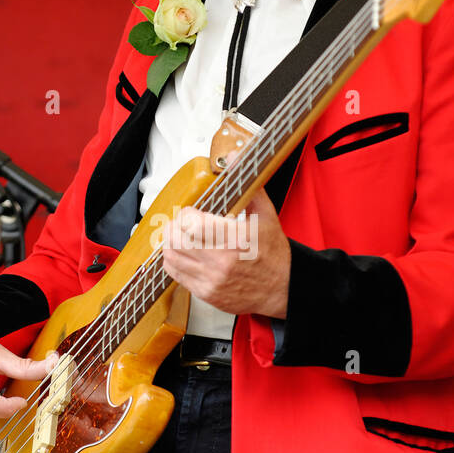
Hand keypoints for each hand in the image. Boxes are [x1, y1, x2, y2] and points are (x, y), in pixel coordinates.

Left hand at [160, 184, 290, 318]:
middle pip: (175, 240)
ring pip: (171, 257)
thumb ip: (248, 187)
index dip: (186, 213)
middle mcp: (221, 262)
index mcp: (235, 239)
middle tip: (182, 223)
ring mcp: (211, 280)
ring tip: (181, 237)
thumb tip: (233, 159)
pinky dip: (175, 261)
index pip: (191, 223)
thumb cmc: (273, 254)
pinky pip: (176, 275)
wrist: (283, 288)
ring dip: (171, 243)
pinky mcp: (206, 293)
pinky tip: (185, 254)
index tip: (192, 212)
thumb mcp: (266, 216)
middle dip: (174, 226)